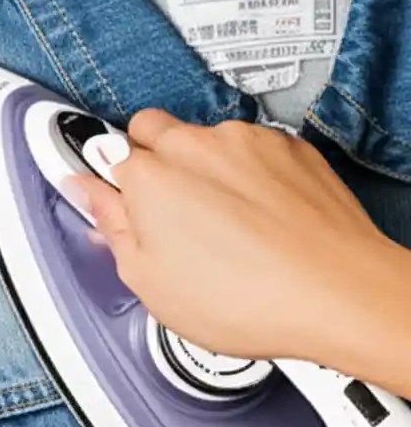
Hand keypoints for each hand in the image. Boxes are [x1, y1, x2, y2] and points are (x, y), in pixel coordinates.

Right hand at [70, 109, 407, 369]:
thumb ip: (111, 227)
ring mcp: (244, 142)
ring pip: (202, 138)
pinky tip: (255, 219)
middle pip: (149, 129)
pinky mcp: (287, 146)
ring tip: (218, 225)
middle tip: (160, 208)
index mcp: (148, 177)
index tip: (112, 197)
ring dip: (200, 168)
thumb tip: (89, 196)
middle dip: (147, 158)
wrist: (337, 293)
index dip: (108, 182)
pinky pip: (250, 148)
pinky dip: (246, 173)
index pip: (103, 154)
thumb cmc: (248, 297)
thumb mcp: (148, 281)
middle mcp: (193, 145)